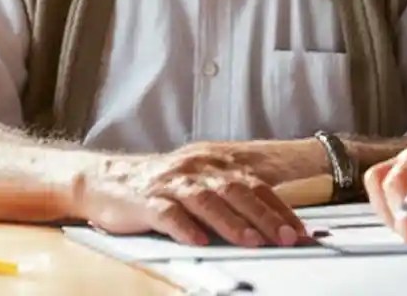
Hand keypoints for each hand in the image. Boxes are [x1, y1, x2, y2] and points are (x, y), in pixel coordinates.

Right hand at [72, 142, 307, 246]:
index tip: (300, 232)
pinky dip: (185, 228)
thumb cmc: (162, 187)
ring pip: (207, 201)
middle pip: (237, 192)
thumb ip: (231, 199)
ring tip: (251, 241)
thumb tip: (271, 224)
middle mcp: (196, 169)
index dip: (281, 208)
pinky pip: (168, 214)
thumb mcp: (199, 185)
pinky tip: (198, 241)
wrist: (105, 180)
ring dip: (232, 222)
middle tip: (287, 238)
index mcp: (215, 165)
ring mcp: (171, 184)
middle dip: (265, 216)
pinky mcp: (146, 200)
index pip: (256, 186)